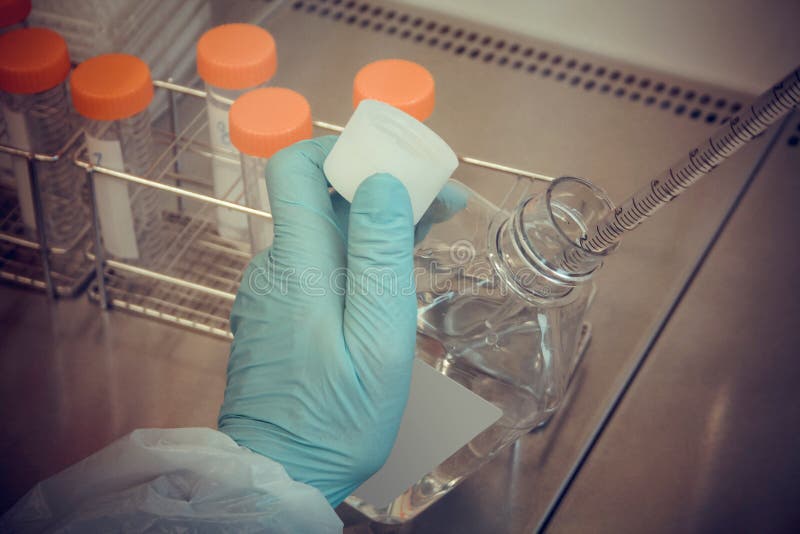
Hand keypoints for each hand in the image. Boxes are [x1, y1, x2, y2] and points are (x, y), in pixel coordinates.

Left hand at [218, 136, 416, 505]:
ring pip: (323, 235)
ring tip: (430, 238)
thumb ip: (379, 256)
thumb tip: (381, 183)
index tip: (399, 164)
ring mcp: (271, 293)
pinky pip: (315, 268)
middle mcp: (276, 267)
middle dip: (381, 190)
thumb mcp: (378, 340)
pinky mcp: (275, 316)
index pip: (297, 166)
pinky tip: (389, 280)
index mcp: (298, 263)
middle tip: (442, 206)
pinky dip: (354, 259)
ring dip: (374, 227)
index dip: (344, 150)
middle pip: (321, 199)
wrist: (279, 476)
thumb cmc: (336, 418)